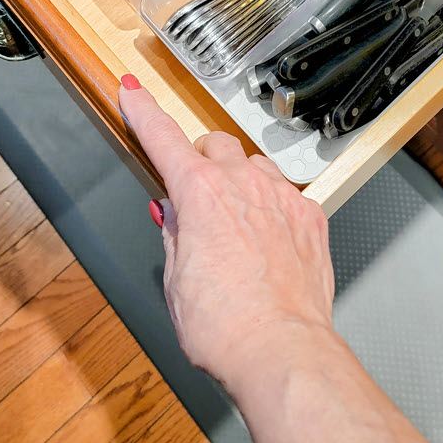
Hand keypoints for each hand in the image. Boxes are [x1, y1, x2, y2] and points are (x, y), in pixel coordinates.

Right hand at [118, 76, 333, 385]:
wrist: (282, 351)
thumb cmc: (226, 326)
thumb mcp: (177, 279)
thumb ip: (175, 232)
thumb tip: (174, 212)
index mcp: (200, 193)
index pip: (162, 138)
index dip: (143, 112)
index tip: (132, 92)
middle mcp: (242, 183)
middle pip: (215, 144)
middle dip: (202, 162)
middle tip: (197, 198)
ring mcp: (280, 196)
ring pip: (254, 165)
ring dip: (240, 182)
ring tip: (237, 227)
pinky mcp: (310, 215)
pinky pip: (285, 194)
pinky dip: (272, 207)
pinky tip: (268, 242)